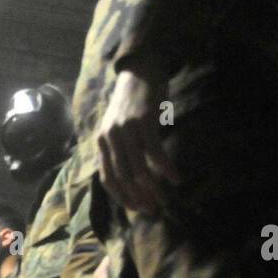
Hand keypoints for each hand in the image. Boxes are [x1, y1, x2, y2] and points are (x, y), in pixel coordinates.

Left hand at [97, 69, 178, 214]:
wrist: (140, 69)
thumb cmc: (132, 102)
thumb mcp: (118, 127)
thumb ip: (120, 149)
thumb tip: (133, 178)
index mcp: (102, 142)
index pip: (108, 178)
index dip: (122, 197)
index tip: (137, 208)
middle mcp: (110, 137)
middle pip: (123, 177)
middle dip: (139, 196)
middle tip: (154, 208)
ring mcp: (125, 129)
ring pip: (138, 168)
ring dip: (153, 188)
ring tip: (165, 199)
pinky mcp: (143, 122)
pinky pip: (154, 153)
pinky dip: (165, 169)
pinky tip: (175, 178)